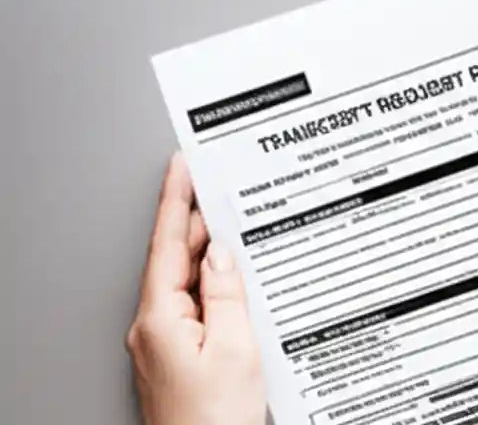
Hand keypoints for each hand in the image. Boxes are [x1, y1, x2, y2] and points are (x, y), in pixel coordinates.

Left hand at [126, 153, 265, 424]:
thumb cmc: (216, 421)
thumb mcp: (236, 348)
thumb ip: (228, 293)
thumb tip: (221, 253)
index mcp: (160, 320)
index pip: (168, 245)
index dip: (176, 201)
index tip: (181, 166)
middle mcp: (154, 330)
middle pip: (176, 261)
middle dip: (195, 219)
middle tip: (213, 181)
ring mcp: (165, 346)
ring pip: (187, 284)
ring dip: (208, 252)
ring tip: (229, 220)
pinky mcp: (180, 360)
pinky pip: (196, 309)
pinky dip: (214, 285)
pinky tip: (233, 279)